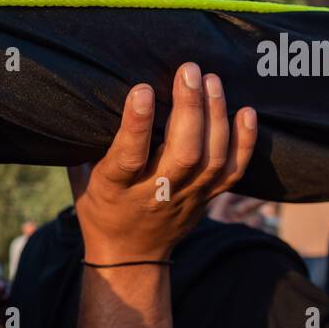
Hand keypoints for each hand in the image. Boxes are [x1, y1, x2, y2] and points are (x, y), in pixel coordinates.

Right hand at [77, 63, 256, 263]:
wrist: (130, 256)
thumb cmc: (100, 208)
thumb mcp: (82, 180)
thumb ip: (86, 146)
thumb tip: (87, 95)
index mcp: (116, 188)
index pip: (129, 157)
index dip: (136, 124)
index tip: (142, 89)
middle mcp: (154, 193)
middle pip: (183, 153)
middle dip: (189, 109)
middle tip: (189, 71)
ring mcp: (187, 197)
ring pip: (211, 159)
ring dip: (216, 116)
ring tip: (211, 80)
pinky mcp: (208, 198)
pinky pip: (233, 172)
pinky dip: (245, 143)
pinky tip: (247, 112)